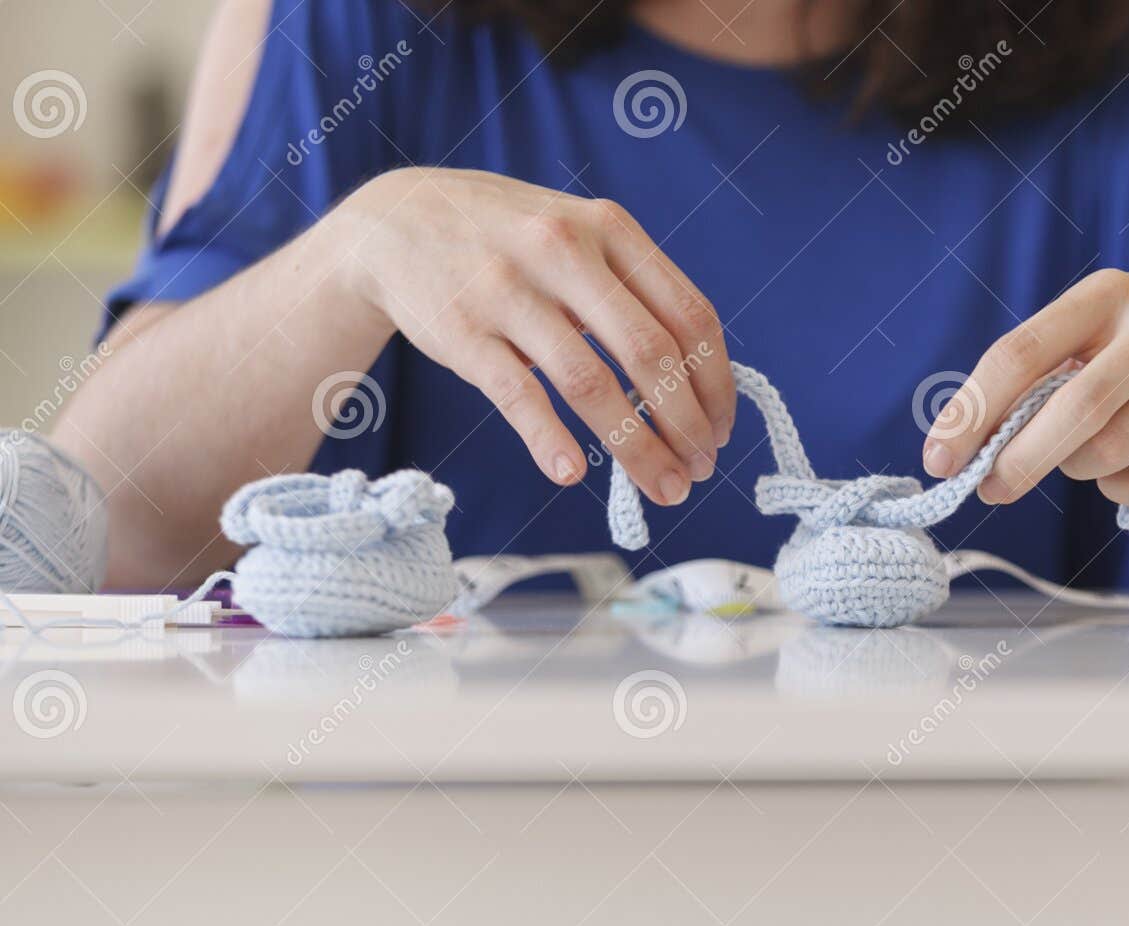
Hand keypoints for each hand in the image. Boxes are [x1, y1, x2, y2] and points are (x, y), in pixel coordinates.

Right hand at [337, 168, 734, 505]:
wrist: (394, 221)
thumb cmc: (508, 241)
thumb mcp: (578, 235)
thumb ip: (634, 290)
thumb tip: (696, 384)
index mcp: (609, 228)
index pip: (690, 315)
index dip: (715, 384)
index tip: (721, 431)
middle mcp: (564, 250)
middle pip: (650, 354)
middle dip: (686, 425)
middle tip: (699, 471)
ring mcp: (509, 291)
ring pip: (590, 384)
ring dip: (636, 449)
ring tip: (662, 486)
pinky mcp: (462, 331)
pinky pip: (517, 396)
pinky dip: (550, 440)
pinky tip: (573, 474)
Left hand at [921, 268, 1128, 512]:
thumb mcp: (1100, 323)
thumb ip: (1041, 369)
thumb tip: (968, 445)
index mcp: (1108, 293)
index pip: (1022, 352)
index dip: (972, 412)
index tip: (939, 460)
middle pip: (1074, 409)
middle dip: (1018, 460)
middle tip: (989, 489)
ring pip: (1111, 453)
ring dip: (1076, 469)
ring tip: (1082, 455)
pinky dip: (1120, 491)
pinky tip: (1126, 471)